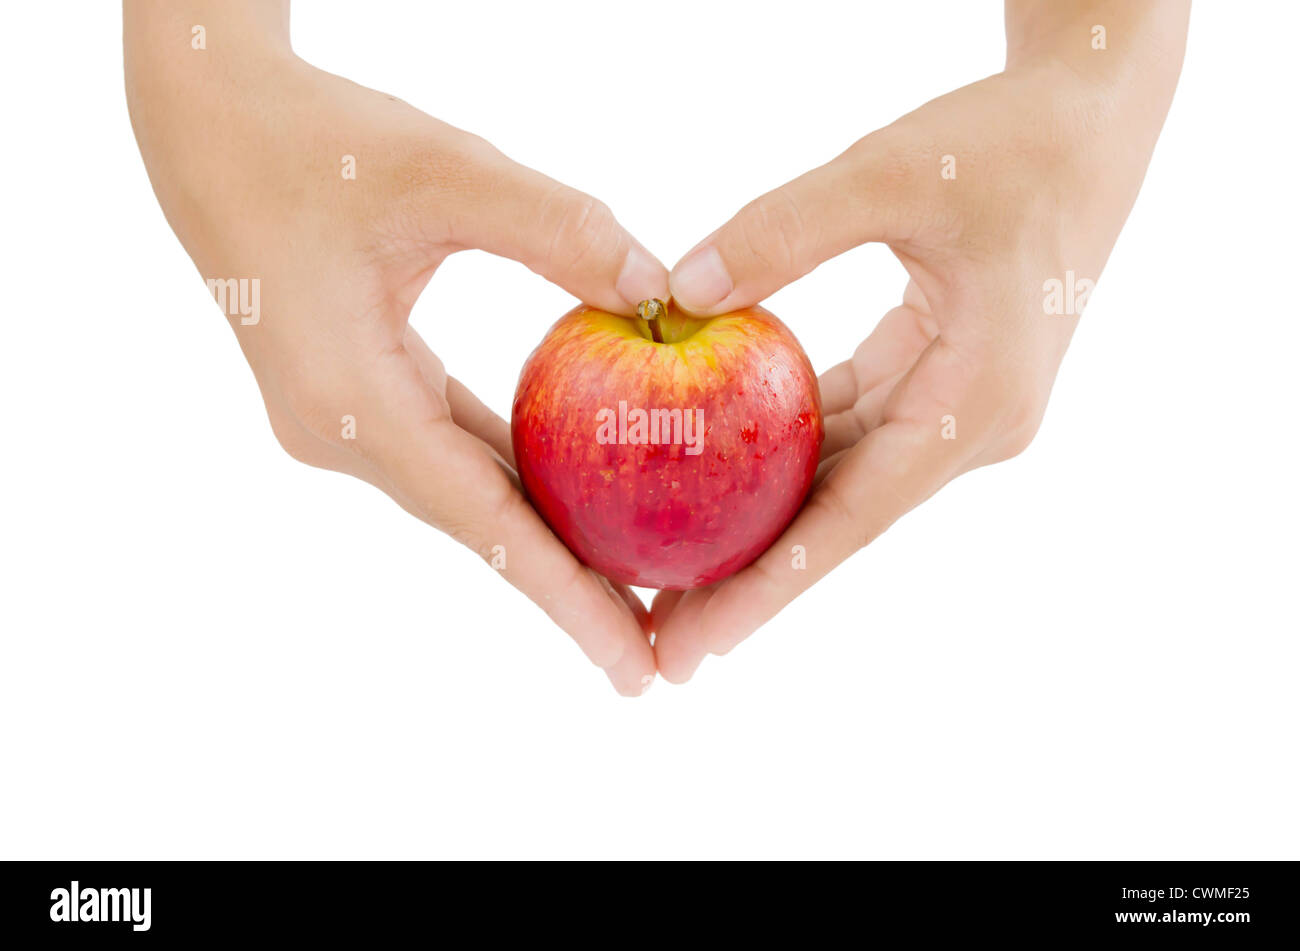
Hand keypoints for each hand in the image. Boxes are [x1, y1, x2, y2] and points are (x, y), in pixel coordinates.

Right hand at [125, 1, 666, 694]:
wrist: (212, 127)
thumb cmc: (315, 141)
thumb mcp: (442, 172)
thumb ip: (554, 227)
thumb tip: (663, 291)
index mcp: (348, 400)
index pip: (479, 521)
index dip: (562, 595)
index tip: (632, 668)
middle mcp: (342, 434)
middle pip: (478, 529)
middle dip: (566, 592)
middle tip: (655, 659)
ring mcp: (345, 422)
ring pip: (467, 497)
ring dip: (546, 542)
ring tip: (633, 597)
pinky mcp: (360, 398)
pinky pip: (454, 451)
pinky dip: (518, 479)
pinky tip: (581, 495)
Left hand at [650, 0, 1189, 680]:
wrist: (1089, 123)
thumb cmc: (1007, 144)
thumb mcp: (891, 174)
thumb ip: (782, 231)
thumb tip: (679, 294)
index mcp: (973, 404)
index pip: (852, 520)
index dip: (768, 588)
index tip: (698, 646)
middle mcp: (968, 428)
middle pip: (839, 523)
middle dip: (750, 581)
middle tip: (662, 645)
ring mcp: (955, 411)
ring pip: (840, 484)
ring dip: (761, 524)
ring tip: (674, 573)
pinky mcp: (937, 383)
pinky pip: (847, 430)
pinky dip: (785, 452)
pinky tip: (717, 469)